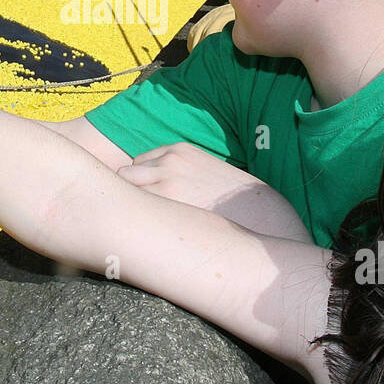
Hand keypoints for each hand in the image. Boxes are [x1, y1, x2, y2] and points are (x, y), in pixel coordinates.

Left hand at [116, 142, 312, 242]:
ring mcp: (164, 179)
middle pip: (126, 175)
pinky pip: (135, 208)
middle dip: (129, 194)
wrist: (258, 210)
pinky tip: (144, 233)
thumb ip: (183, 175)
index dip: (141, 185)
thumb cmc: (232, 200)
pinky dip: (134, 219)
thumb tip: (167, 194)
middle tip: (137, 217)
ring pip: (126, 191)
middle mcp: (168, 161)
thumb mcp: (207, 173)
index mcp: (179, 151)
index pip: (140, 164)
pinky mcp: (167, 200)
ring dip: (129, 208)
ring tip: (138, 228)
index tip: (147, 202)